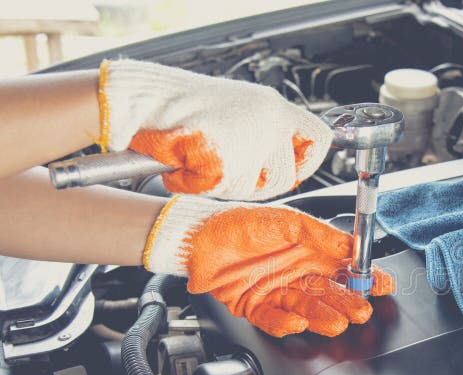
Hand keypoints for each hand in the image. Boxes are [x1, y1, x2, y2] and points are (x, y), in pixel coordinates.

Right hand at [99, 59, 331, 199]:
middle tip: (229, 173)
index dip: (307, 162)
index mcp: (274, 106)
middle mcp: (269, 119)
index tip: (291, 169)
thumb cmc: (183, 108)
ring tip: (199, 160)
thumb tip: (287, 162)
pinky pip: (220, 189)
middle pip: (285, 178)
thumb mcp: (239, 111)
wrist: (142, 98)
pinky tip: (184, 164)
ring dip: (224, 185)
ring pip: (251, 189)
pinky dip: (196, 184)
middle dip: (258, 186)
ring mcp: (250, 138)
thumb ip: (266, 132)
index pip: (319, 140)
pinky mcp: (227, 156)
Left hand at [144, 196, 393, 336]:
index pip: (344, 267)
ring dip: (322, 317)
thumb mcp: (287, 222)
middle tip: (360, 310)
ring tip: (336, 322)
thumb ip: (321, 235)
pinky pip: (274, 320)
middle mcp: (296, 272)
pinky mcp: (256, 307)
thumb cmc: (240, 222)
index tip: (382, 284)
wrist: (197, 237)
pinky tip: (295, 322)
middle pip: (329, 293)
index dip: (364, 277)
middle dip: (347, 303)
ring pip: (306, 309)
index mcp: (309, 251)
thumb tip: (352, 246)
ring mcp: (277, 291)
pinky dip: (285, 323)